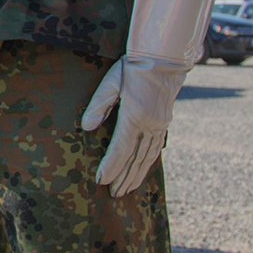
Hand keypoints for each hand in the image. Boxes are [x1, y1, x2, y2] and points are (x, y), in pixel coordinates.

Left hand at [81, 53, 188, 195]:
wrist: (163, 58)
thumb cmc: (133, 67)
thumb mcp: (111, 82)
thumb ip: (99, 106)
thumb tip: (87, 127)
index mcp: (135, 116)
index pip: (120, 149)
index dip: (111, 167)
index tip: (101, 180)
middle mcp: (150, 125)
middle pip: (135, 159)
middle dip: (123, 178)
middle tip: (113, 194)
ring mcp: (160, 125)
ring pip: (147, 157)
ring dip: (136, 175)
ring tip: (126, 189)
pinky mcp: (164, 122)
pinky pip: (155, 149)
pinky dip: (147, 163)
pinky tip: (142, 170)